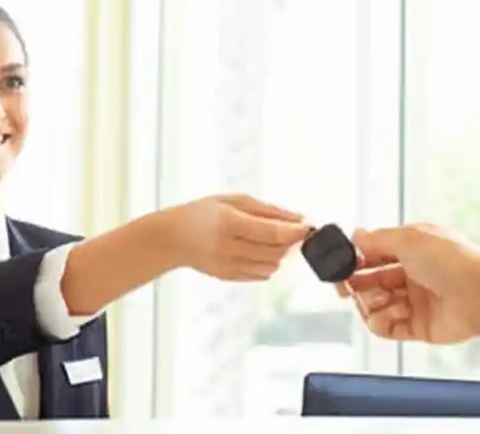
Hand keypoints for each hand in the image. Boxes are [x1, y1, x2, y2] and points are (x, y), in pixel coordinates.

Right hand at [161, 194, 311, 281]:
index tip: (308, 226)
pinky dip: (267, 263)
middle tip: (291, 230)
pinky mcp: (227, 277)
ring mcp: (227, 266)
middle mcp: (228, 247)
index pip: (272, 233)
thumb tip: (297, 218)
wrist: (171, 238)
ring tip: (271, 239)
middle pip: (275, 251)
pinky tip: (258, 250)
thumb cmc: (203, 213)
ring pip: (271, 265)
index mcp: (229, 222)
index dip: (295, 231)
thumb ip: (266, 209)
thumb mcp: (232, 200)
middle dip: (289, 242)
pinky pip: (260, 275)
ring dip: (280, 253)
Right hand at [338, 223, 479, 343]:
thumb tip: (356, 235)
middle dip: (356, 285)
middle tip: (347, 289)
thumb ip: (377, 240)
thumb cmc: (451, 261)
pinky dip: (383, 322)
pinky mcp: (417, 327)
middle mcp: (411, 275)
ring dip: (373, 303)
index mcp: (411, 250)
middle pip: (370, 282)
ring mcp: (414, 302)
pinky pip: (387, 328)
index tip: (342, 267)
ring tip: (386, 300)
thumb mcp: (409, 240)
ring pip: (375, 306)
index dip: (356, 261)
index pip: (374, 255)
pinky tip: (397, 312)